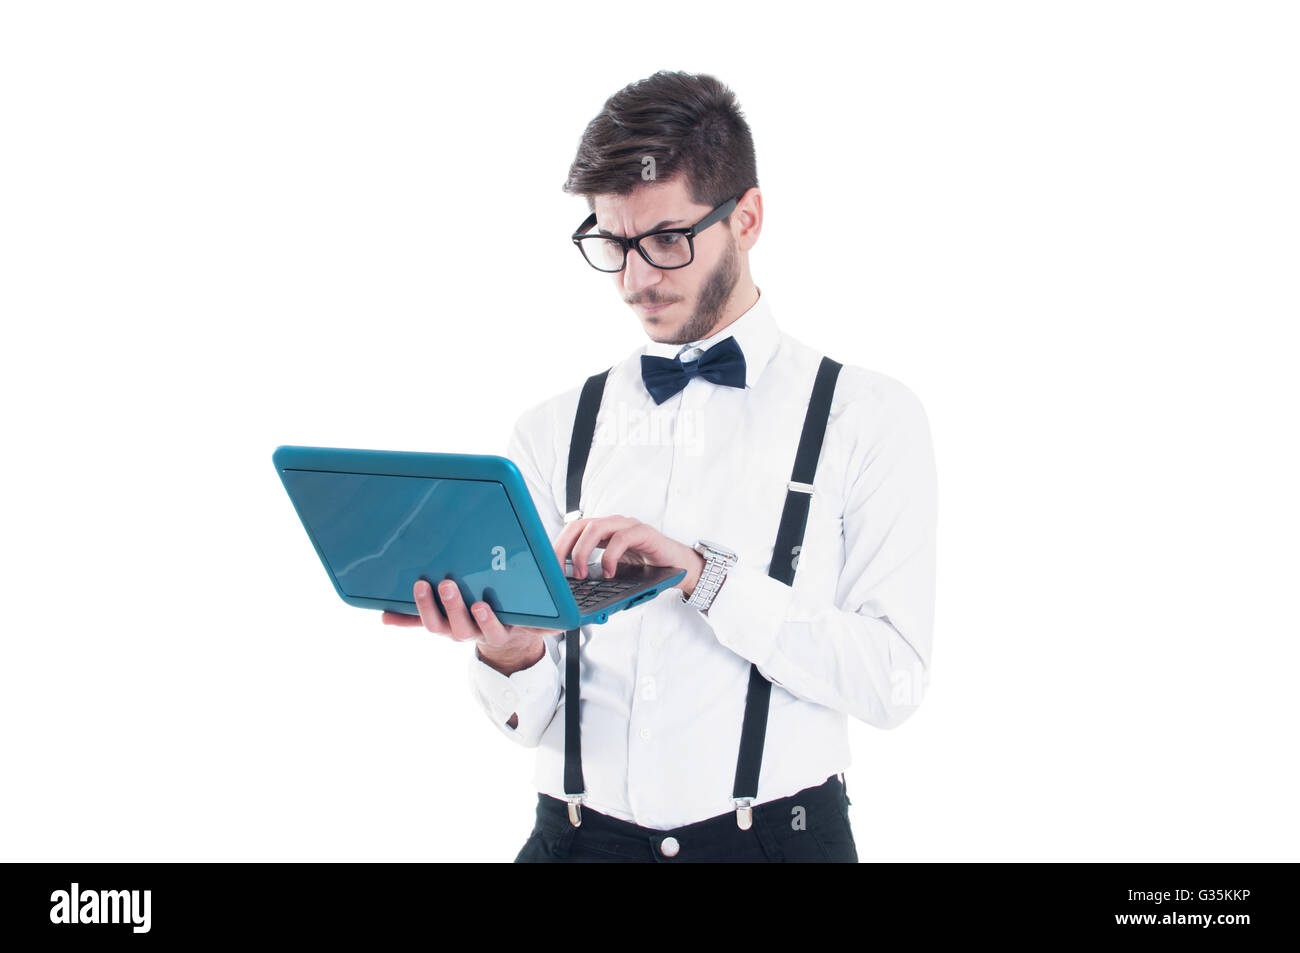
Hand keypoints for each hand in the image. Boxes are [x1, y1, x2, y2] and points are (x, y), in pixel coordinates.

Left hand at [381, 580, 562, 675]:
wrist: (503, 638)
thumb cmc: (519, 618)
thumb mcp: (538, 622)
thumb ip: (552, 621)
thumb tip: (570, 620)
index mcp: (495, 630)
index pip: (490, 629)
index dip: (484, 620)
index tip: (483, 606)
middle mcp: (472, 631)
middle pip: (458, 626)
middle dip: (453, 606)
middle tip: (448, 585)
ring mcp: (452, 627)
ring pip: (436, 624)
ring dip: (426, 607)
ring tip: (423, 585)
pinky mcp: (436, 623)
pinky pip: (415, 623)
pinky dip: (400, 618)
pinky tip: (384, 613)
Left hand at [556, 515, 706, 597]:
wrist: (678, 569)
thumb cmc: (644, 571)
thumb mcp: (612, 573)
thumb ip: (593, 574)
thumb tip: (565, 590)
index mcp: (601, 532)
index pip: (571, 531)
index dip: (556, 547)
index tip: (546, 569)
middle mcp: (612, 524)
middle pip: (578, 526)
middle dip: (563, 549)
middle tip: (558, 573)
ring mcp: (627, 525)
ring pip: (596, 527)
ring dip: (583, 551)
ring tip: (582, 574)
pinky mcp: (643, 532)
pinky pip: (621, 538)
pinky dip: (610, 556)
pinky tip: (609, 572)